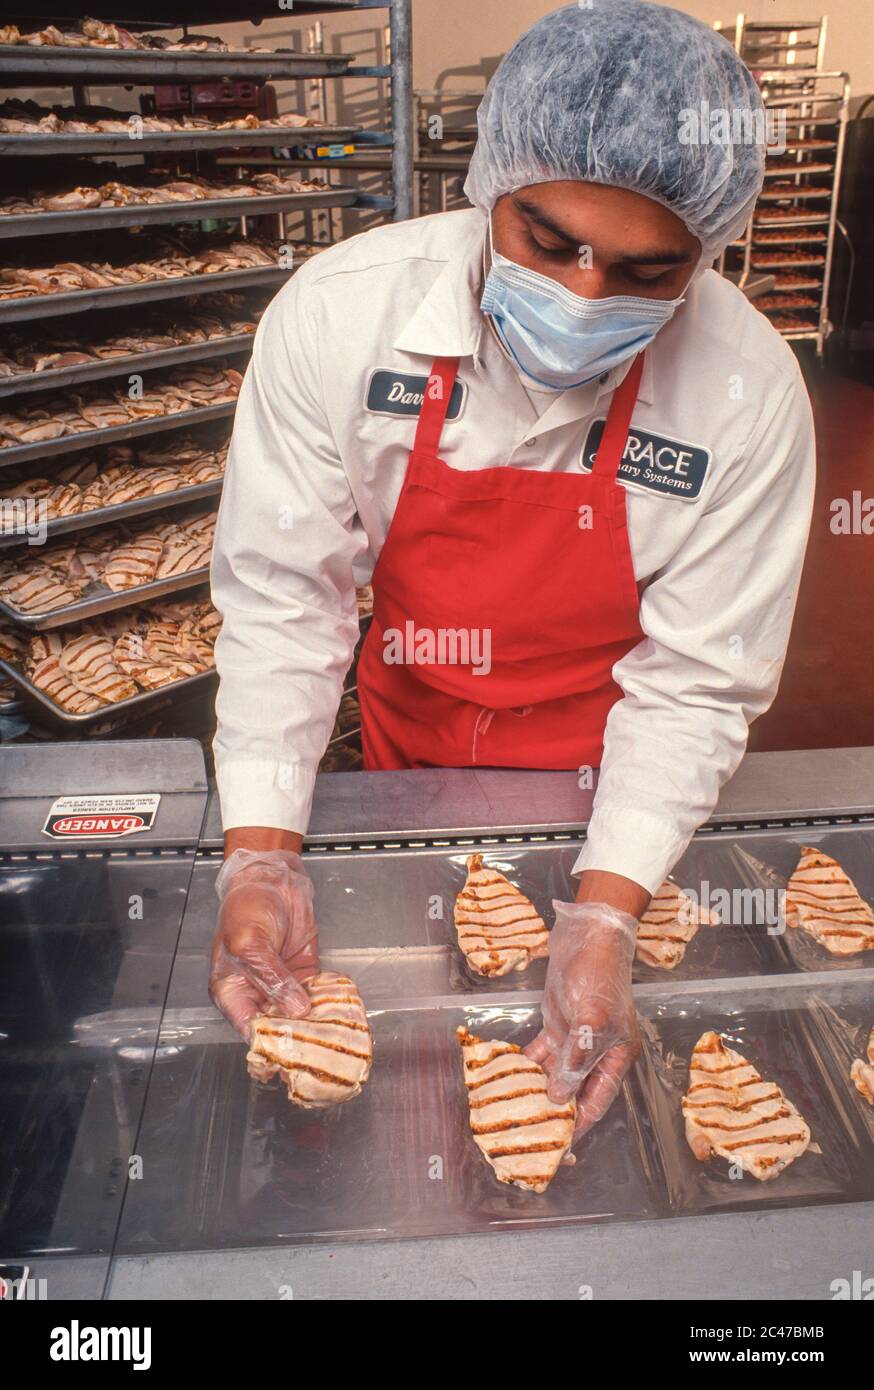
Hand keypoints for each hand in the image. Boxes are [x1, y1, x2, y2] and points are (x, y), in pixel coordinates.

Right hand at [209, 847, 319, 1039]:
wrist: (273, 879)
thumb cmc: (247, 906)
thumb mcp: (250, 942)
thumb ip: (271, 976)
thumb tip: (294, 1007)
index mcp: (232, 990)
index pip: (248, 1026)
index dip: (268, 1041)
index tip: (290, 1051)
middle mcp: (257, 993)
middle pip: (276, 1026)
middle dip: (296, 1036)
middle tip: (318, 1048)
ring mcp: (282, 985)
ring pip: (299, 1014)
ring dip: (315, 1023)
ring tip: (334, 1036)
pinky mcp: (304, 974)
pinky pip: (316, 996)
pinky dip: (327, 1004)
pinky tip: (341, 1013)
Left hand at [526, 900, 638, 1141]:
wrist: (589, 936)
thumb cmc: (599, 976)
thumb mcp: (592, 1020)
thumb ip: (577, 1059)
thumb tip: (560, 1097)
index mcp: (615, 1057)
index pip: (596, 1101)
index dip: (579, 1124)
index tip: (559, 1146)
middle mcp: (596, 1053)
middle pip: (574, 1091)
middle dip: (554, 1111)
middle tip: (528, 1133)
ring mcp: (574, 1039)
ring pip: (554, 1074)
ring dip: (537, 1089)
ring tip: (512, 1111)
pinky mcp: (557, 1024)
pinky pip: (540, 1053)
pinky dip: (527, 1064)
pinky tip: (507, 1077)